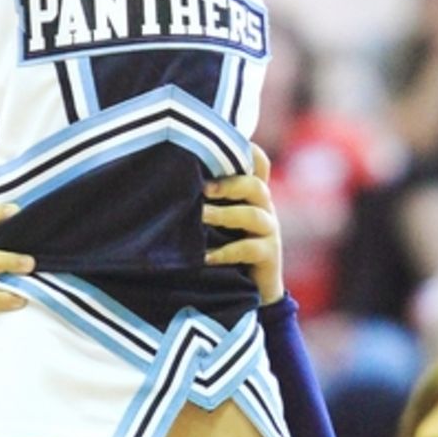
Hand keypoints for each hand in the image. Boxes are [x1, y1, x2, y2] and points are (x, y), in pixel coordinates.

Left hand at [202, 144, 283, 304]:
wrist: (255, 294)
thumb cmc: (227, 251)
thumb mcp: (219, 222)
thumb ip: (206, 202)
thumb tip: (168, 183)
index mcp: (252, 196)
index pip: (260, 165)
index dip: (250, 151)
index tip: (228, 141)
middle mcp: (264, 209)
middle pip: (255, 186)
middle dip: (229, 184)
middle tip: (202, 188)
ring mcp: (269, 232)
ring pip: (253, 215)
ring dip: (225, 214)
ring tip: (200, 217)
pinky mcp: (269, 256)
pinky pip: (250, 248)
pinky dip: (225, 251)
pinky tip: (204, 257)